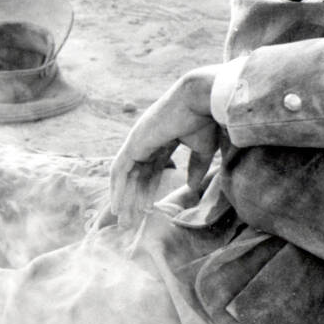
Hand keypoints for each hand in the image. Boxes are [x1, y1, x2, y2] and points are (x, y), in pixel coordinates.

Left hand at [104, 65, 223, 228]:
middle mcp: (147, 141)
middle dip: (133, 200)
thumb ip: (196, 167)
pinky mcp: (133, 144)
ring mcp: (138, 141)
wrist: (200, 100)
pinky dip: (117, 189)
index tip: (147, 210)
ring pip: (126, 177)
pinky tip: (118, 207)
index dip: (148, 190)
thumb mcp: (204, 149)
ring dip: (124, 199)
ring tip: (124, 222)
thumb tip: (191, 187)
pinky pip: (120, 171)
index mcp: (163, 140)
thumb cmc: (206, 119)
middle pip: (136, 176)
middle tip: (130, 223)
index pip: (151, 170)